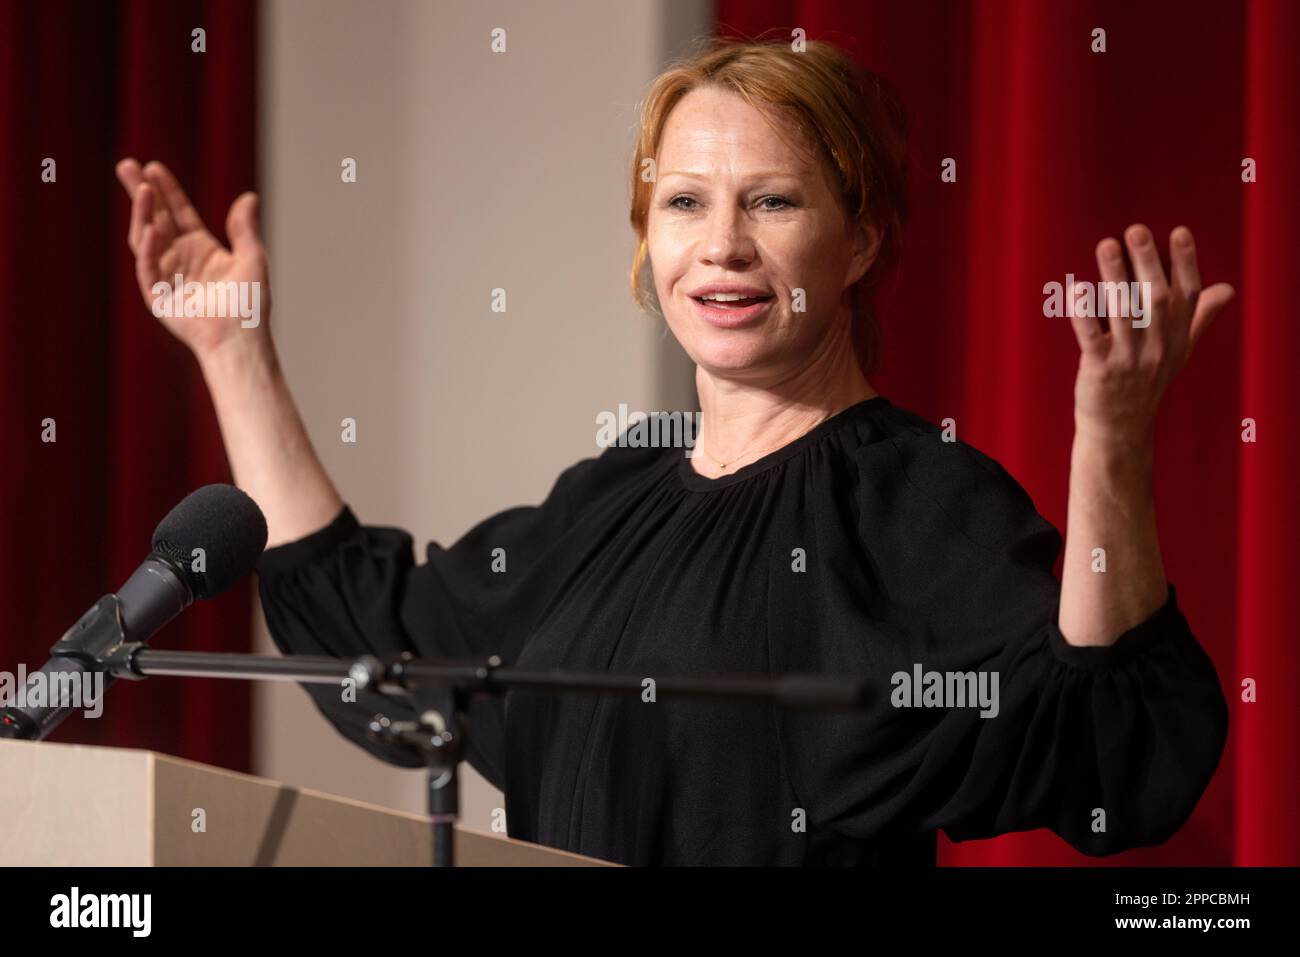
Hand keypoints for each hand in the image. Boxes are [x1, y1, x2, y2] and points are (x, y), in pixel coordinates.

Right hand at [115, 159, 271, 360]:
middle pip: (156, 218)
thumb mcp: (252, 258)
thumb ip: (245, 228)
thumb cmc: (250, 304)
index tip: (154, 167)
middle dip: (142, 193)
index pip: (179, 212)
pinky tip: (152, 228)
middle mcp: (180, 259)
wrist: (242, 339)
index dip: (168, 190)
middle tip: (127, 165)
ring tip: (144, 189)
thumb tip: (249, 197)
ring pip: (147, 239)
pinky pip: (149, 268)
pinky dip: (149, 249)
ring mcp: (166, 276)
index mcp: (201, 248)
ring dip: (144, 214)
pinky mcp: (158, 296)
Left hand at [1068, 224, 1233, 447]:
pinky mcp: (1100, 371)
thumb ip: (1199, 318)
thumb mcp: (1179, 351)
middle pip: (1156, 298)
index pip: (1187, 295)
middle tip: (1136, 230)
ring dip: (1115, 277)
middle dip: (1147, 262)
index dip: (1185, 263)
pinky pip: (1092, 339)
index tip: (1178, 232)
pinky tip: (1075, 290)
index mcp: (1177, 337)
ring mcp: (1128, 359)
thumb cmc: (1146, 382)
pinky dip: (1084, 315)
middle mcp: (1157, 346)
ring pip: (1124, 313)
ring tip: (1107, 246)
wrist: (1120, 429)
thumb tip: (1228, 289)